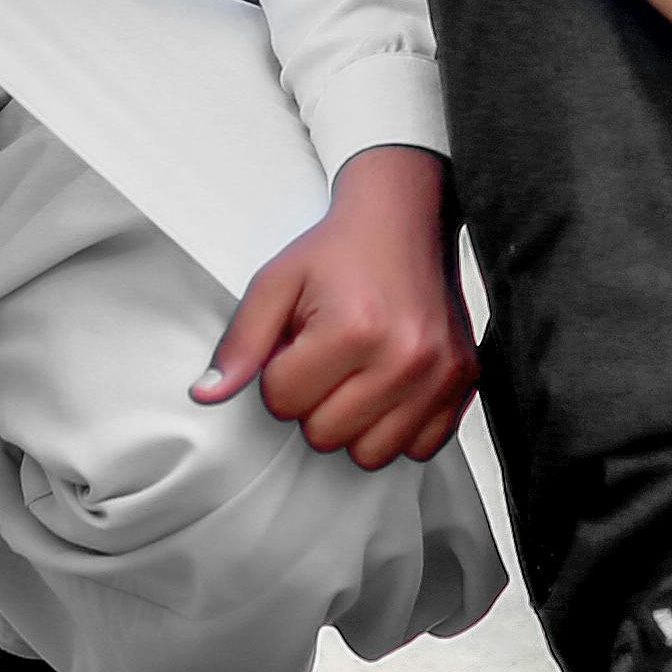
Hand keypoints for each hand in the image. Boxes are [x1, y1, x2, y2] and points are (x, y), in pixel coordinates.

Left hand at [191, 147, 475, 471]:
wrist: (405, 218)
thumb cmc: (336, 251)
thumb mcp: (275, 283)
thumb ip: (241, 343)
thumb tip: (206, 395)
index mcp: (354, 329)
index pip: (284, 402)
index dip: (279, 374)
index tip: (297, 342)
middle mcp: (406, 356)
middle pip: (325, 434)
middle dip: (312, 401)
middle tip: (326, 357)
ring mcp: (442, 373)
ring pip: (371, 454)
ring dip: (352, 422)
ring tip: (355, 374)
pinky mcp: (466, 382)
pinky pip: (419, 448)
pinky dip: (396, 428)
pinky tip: (387, 387)